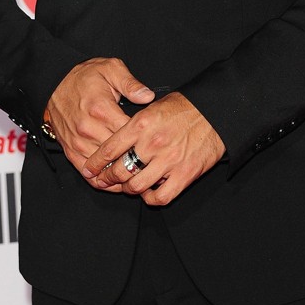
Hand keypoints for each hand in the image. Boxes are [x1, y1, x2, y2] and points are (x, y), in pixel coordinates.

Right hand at [45, 57, 154, 176]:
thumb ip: (130, 83)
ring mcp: (78, 142)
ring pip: (104, 167)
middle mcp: (88, 128)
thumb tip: (147, 96)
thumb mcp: (110, 68)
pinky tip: (116, 183)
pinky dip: (102, 181)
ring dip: (121, 172)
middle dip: (136, 159)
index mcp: (101, 109)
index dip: (145, 140)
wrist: (55, 82)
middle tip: (152, 162)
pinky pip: (87, 172)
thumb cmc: (84, 76)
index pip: (129, 134)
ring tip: (138, 175)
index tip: (155, 141)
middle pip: (118, 153)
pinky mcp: (70, 150)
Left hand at [82, 92, 224, 205]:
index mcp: (141, 123)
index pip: (110, 147)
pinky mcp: (184, 174)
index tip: (89, 168)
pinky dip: (150, 198)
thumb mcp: (154, 105)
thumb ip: (135, 123)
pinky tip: (148, 193)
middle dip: (108, 178)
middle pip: (119, 170)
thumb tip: (115, 136)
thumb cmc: (185, 107)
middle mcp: (152, 143)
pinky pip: (160, 197)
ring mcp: (168, 160)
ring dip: (127, 189)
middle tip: (104, 180)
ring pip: (136, 186)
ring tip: (126, 186)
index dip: (96, 162)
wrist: (215, 113)